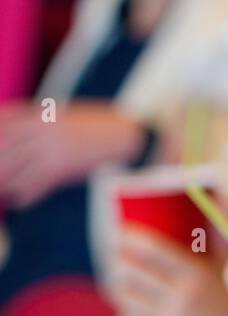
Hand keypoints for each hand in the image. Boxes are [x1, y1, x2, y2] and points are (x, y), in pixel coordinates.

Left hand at [0, 101, 144, 207]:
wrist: (127, 137)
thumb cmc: (100, 126)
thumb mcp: (68, 114)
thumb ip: (43, 118)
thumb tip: (21, 126)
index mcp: (43, 114)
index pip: (4, 122)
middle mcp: (43, 129)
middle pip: (3, 147)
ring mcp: (52, 147)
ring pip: (14, 168)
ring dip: (5, 182)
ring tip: (4, 190)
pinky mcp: (63, 166)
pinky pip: (35, 184)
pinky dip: (26, 195)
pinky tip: (21, 201)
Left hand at [107, 225, 227, 315]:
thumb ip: (220, 241)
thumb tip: (220, 202)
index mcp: (200, 274)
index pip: (152, 249)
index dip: (129, 238)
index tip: (120, 232)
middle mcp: (182, 297)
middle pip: (130, 272)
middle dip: (118, 262)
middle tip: (117, 256)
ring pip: (125, 299)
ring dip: (120, 288)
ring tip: (123, 281)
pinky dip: (127, 313)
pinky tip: (135, 308)